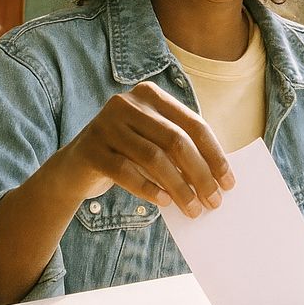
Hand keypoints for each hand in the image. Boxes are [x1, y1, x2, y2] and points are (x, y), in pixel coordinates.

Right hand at [59, 81, 235, 217]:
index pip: (192, 124)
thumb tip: (218, 178)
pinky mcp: (90, 148)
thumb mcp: (154, 144)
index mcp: (150, 95)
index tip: (228, 182)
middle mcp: (126, 103)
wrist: (74, 168)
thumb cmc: (126, 156)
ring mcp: (105, 124)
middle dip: (200, 174)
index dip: (213, 154)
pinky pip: (125, 171)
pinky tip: (163, 203)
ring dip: (178, 187)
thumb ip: (180, 150)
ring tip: (192, 209)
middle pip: (175, 140)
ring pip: (153, 157)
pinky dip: (149, 189)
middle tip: (213, 201)